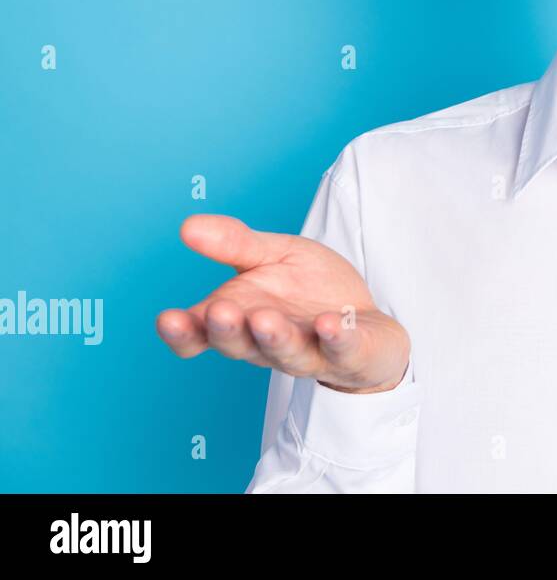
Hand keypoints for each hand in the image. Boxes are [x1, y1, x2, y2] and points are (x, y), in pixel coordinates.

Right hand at [156, 214, 410, 392]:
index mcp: (240, 321)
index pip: (201, 335)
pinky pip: (341, 349)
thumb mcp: (274, 256)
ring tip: (265, 319)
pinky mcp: (349, 354)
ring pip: (286, 352)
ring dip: (275, 337)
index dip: (183, 332)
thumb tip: (188, 225)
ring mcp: (309, 353)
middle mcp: (267, 344)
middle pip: (239, 345)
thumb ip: (235, 244)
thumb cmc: (310, 290)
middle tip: (218, 311)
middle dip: (227, 331)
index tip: (167, 319)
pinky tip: (329, 322)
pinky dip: (335, 338)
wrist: (365, 321)